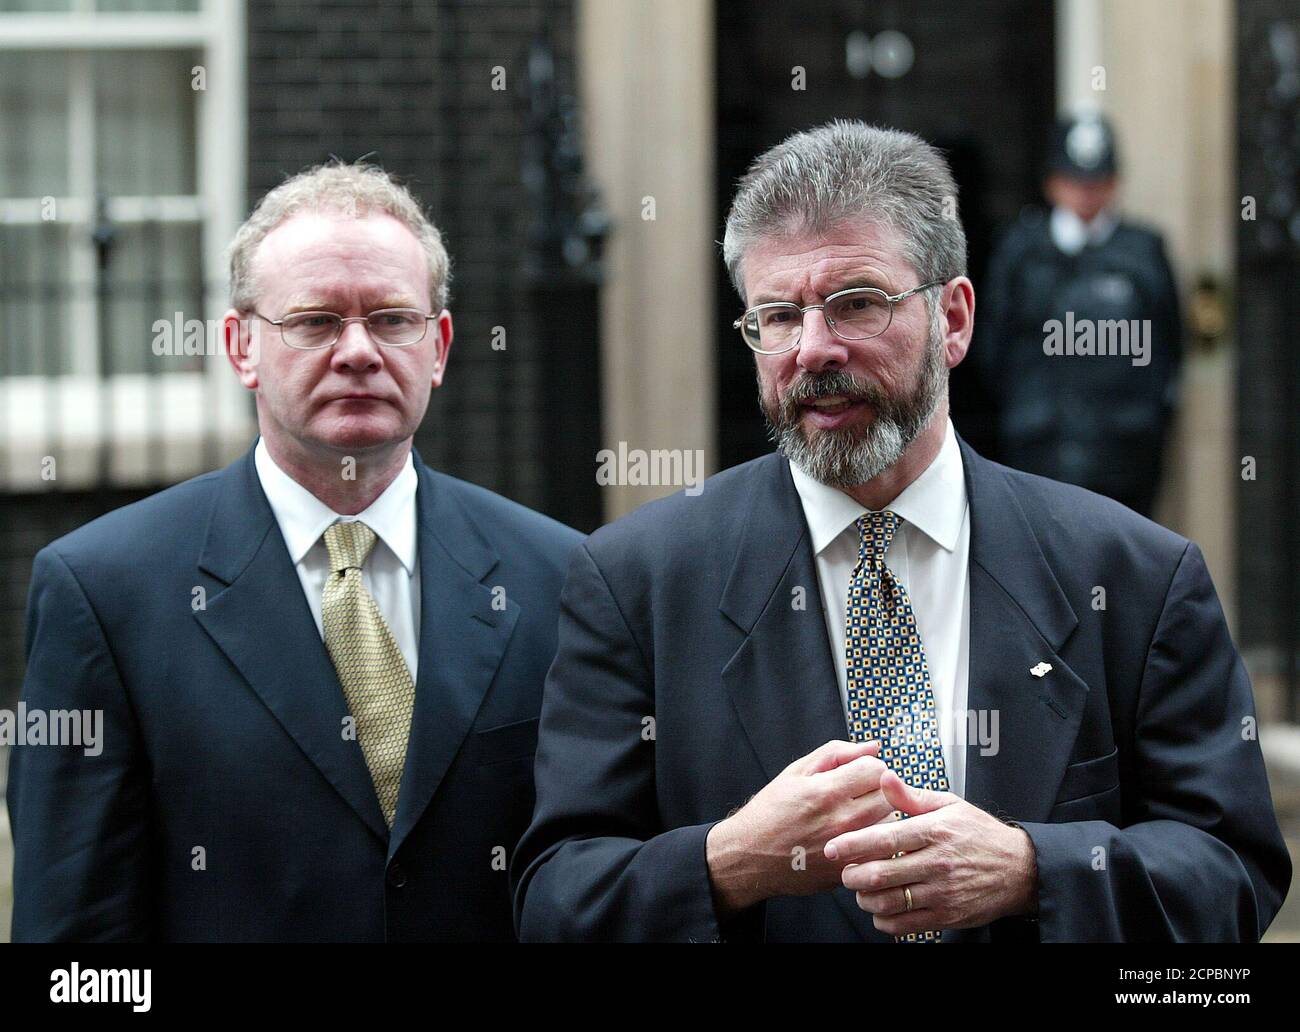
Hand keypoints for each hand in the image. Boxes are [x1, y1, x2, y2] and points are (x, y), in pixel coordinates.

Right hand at [706, 739, 895, 916]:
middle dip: (879, 789)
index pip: (876, 769)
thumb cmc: (771, 811)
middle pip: (888, 796)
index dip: (869, 766)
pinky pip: (880, 850)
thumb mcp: (795, 772)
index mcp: (825, 791)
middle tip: (861, 793)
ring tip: (857, 816)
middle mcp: (839, 821)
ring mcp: (846, 849)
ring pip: (889, 824)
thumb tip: (873, 746)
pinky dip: (874, 841)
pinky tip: (856, 838)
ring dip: (880, 816)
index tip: (858, 772)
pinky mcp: (848, 870)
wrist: (749, 856)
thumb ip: (836, 754)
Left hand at [824, 769, 1038, 934]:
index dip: (852, 844)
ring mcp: (943, 893)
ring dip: (866, 898)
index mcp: (934, 831)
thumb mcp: (949, 805)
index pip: (884, 838)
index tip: (832, 846)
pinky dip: (884, 920)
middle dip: (853, 875)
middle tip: (844, 871)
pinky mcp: (947, 916)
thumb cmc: (979, 834)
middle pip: (881, 874)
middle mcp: (937, 863)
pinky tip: (880, 909)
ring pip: (889, 902)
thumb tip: (883, 777)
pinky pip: (905, 925)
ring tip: (860, 889)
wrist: (1020, 870)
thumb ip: (910, 796)